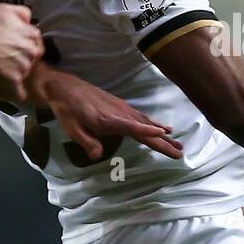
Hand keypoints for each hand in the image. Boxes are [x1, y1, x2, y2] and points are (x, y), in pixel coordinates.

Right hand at [0, 3, 42, 103]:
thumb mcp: (5, 9)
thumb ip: (23, 13)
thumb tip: (29, 21)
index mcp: (32, 34)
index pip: (36, 45)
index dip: (23, 47)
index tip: (12, 48)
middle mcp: (31, 51)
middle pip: (32, 60)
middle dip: (21, 60)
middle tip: (4, 59)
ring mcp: (24, 68)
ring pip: (25, 75)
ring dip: (15, 75)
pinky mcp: (13, 82)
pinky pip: (19, 93)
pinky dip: (12, 93)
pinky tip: (3, 88)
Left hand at [39, 66, 183, 161]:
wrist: (64, 87)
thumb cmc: (66, 109)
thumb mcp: (70, 128)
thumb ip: (86, 141)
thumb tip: (98, 156)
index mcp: (107, 119)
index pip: (131, 127)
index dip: (147, 131)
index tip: (165, 134)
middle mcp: (118, 112)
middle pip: (144, 128)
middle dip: (162, 141)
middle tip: (179, 152)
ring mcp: (121, 108)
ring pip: (146, 122)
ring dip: (162, 134)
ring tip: (178, 144)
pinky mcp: (120, 106)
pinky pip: (141, 116)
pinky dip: (153, 123)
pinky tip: (162, 128)